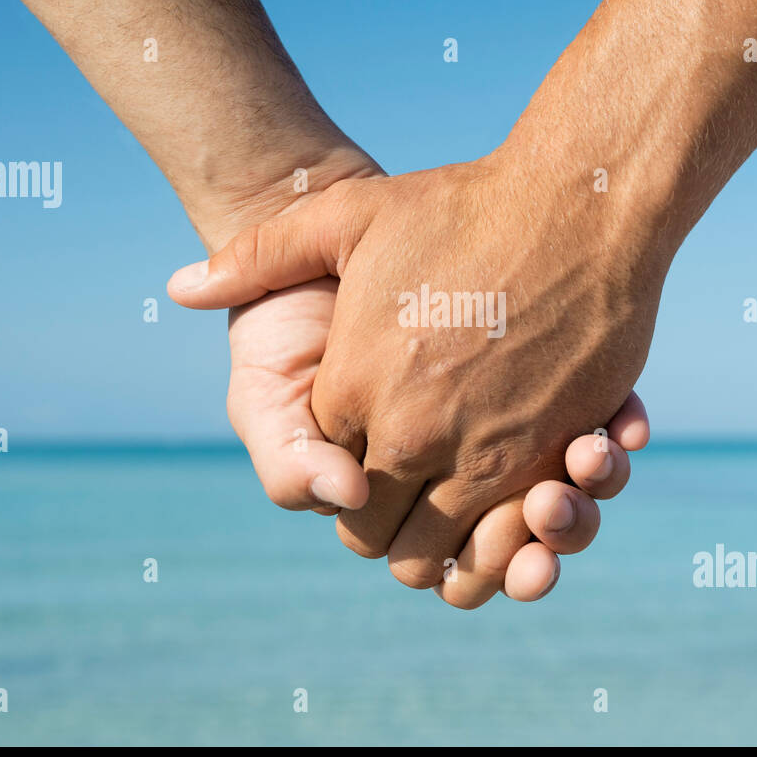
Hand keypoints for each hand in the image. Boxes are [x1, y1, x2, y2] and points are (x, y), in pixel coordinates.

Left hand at [169, 155, 666, 588]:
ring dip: (442, 546)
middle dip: (384, 523)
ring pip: (440, 553)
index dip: (342, 470)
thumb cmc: (461, 206)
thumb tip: (178, 290)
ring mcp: (487, 453)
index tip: (361, 448)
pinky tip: (505, 502)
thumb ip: (257, 258)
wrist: (578, 202)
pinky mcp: (553, 454)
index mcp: (354, 388)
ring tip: (447, 509)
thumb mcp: (345, 215)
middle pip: (378, 534)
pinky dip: (505, 534)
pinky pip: (513, 533)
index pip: (327, 478)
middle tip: (399, 492)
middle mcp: (412, 435)